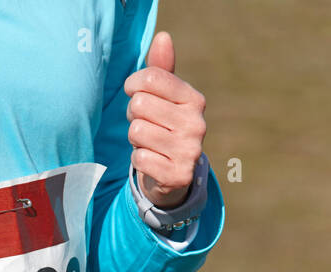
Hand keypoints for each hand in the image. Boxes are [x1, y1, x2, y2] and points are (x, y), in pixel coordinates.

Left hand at [123, 31, 206, 209]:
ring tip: (148, 142)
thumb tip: (163, 37)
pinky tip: (151, 160)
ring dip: (134, 139)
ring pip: (136, 132)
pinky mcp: (177, 175)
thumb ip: (160, 69)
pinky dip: (138, 160)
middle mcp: (197, 124)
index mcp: (194, 100)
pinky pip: (139, 159)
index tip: (134, 93)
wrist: (172, 175)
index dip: (133, 85)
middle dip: (133, 115)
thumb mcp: (162, 98)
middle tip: (145, 124)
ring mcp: (190, 151)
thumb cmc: (161, 127)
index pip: (150, 78)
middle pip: (139, 104)